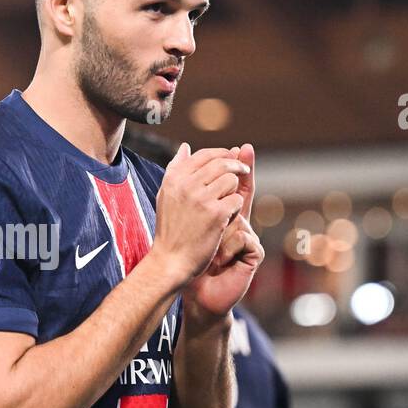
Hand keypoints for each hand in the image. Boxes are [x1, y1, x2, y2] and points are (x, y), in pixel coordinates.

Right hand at [147, 143, 250, 288]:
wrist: (170, 260)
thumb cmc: (170, 229)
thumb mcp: (166, 195)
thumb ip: (176, 169)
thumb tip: (186, 147)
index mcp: (174, 178)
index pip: (204, 155)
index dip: (221, 153)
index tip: (231, 157)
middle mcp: (186, 185)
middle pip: (221, 163)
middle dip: (235, 166)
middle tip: (242, 171)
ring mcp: (202, 199)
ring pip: (231, 179)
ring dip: (234, 189)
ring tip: (227, 201)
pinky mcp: (216, 214)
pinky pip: (236, 199)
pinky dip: (235, 208)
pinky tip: (227, 217)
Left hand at [182, 143, 264, 323]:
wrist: (193, 288)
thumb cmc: (189, 252)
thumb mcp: (183, 211)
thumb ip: (185, 183)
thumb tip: (183, 148)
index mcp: (225, 210)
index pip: (235, 183)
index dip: (241, 164)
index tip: (244, 145)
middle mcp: (240, 221)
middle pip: (244, 196)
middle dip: (227, 201)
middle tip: (209, 216)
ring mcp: (248, 237)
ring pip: (243, 217)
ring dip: (224, 231)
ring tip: (209, 244)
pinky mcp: (253, 254)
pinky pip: (245, 238)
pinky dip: (229, 247)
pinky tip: (220, 259)